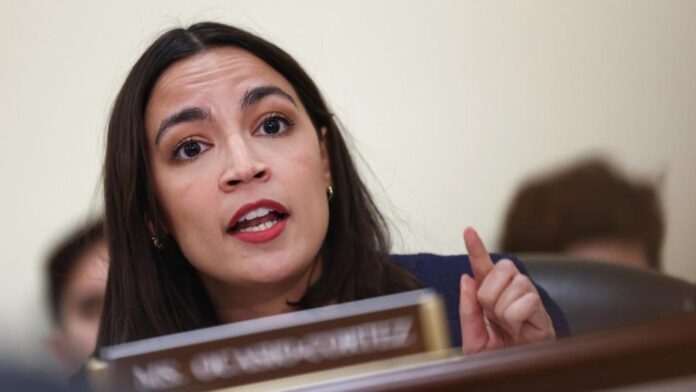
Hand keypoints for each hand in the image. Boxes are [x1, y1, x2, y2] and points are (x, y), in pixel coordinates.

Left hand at [459, 227, 554, 353]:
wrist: (512, 378)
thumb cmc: (498, 360)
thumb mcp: (473, 337)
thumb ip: (468, 309)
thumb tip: (466, 278)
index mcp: (491, 298)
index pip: (483, 268)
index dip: (476, 248)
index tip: (468, 230)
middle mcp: (512, 294)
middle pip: (502, 267)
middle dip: (490, 292)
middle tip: (493, 317)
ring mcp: (529, 301)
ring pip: (515, 283)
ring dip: (504, 308)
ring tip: (508, 327)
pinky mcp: (543, 313)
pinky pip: (526, 300)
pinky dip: (517, 317)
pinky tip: (519, 329)